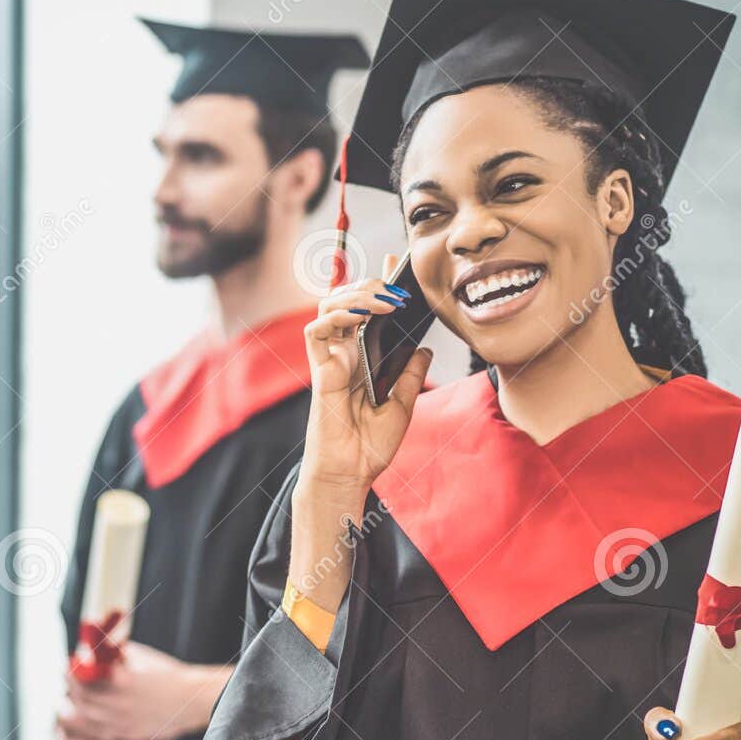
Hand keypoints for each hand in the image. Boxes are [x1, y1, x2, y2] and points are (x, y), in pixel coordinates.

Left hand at [64, 641, 229, 739]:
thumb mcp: (139, 655)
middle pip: (82, 699)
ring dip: (77, 706)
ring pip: (87, 718)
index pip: (85, 678)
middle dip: (72, 688)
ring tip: (75, 695)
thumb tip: (91, 646)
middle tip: (67, 677)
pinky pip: (99, 731)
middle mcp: (121, 704)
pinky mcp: (127, 735)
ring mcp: (123, 722)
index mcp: (123, 681)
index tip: (67, 665)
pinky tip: (90, 711)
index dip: (72, 672)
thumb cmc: (165, 673)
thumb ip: (114, 651)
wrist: (190, 700)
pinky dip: (90, 721)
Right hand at [300, 253, 432, 494]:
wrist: (350, 474)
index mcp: (361, 359)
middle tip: (397, 288)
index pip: (366, 311)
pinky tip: (362, 315)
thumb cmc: (369, 447)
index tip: (396, 265)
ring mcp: (329, 360)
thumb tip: (424, 349)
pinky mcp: (320, 371)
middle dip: (370, 285)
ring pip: (328, 306)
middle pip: (345, 301)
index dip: (377, 284)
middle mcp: (343, 355)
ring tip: (384, 299)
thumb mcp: (403, 407)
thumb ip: (410, 376)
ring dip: (356, 294)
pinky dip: (337, 315)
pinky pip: (317, 331)